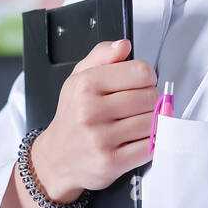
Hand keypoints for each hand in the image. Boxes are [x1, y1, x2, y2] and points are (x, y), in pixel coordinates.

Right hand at [28, 40, 158, 201]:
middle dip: (150, 100)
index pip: (141, 71)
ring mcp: (100, 138)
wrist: (56, 158)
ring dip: (151, 122)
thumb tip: (124, 45)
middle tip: (138, 106)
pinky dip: (151, 142)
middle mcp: (90, 111)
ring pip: (152, 121)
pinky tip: (138, 139)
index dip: (147, 77)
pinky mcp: (110, 162)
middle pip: (149, 96)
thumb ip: (103, 55)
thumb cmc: (73, 115)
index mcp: (86, 84)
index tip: (141, 84)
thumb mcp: (79, 77)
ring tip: (136, 122)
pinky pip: (149, 146)